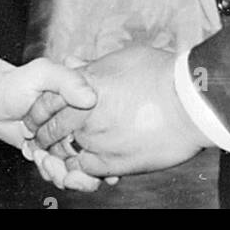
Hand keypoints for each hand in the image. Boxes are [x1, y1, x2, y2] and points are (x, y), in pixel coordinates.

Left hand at [0, 52, 104, 191]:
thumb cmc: (18, 82)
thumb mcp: (43, 73)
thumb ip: (68, 80)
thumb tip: (91, 98)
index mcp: (87, 108)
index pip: (109, 135)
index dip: (106, 154)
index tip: (87, 155)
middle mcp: (82, 127)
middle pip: (97, 163)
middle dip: (83, 174)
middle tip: (64, 167)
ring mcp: (66, 143)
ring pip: (77, 173)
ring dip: (61, 172)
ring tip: (44, 158)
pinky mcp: (52, 155)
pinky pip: (58, 174)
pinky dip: (48, 170)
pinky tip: (36, 155)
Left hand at [23, 45, 206, 177]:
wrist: (190, 103)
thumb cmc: (161, 76)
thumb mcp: (121, 59)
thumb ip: (93, 65)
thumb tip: (75, 62)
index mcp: (85, 85)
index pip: (46, 101)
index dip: (39, 109)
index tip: (39, 113)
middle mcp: (85, 113)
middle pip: (50, 127)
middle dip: (44, 132)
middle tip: (42, 135)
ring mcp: (97, 140)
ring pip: (64, 151)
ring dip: (61, 151)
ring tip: (60, 151)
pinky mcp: (112, 163)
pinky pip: (84, 170)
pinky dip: (80, 168)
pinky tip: (84, 164)